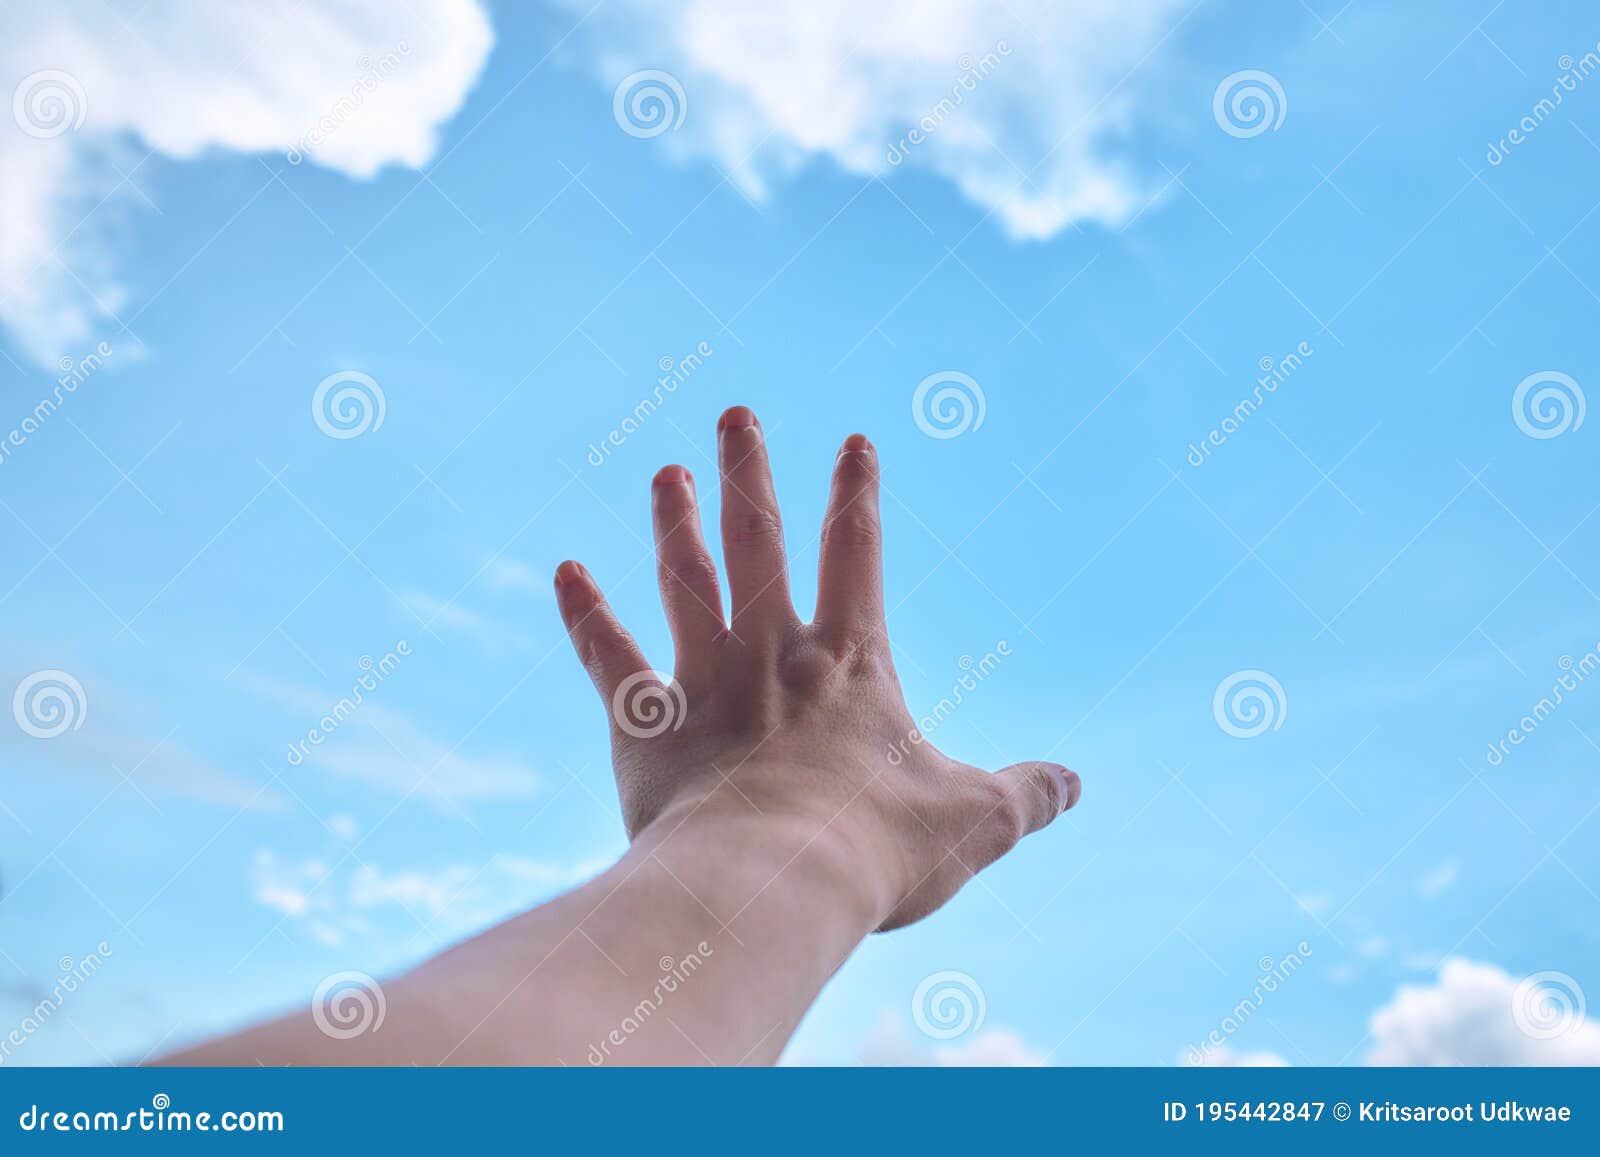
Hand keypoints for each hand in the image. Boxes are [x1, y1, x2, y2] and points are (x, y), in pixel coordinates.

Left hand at [554, 405, 1080, 931]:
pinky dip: (585, 617)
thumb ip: (1027, 794)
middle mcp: (775, 655)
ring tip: (666, 473)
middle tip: (734, 415)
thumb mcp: (975, 821)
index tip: (852, 441)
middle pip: (760, 542)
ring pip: (686, 582)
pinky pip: (610, 661)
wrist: (768, 884)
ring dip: (675, 525)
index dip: (858, 495)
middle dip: (750, 474)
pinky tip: (566, 574)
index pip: (859, 553)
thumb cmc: (876, 849)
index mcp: (853, 662)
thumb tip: (1076, 782)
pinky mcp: (648, 729)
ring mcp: (706, 685)